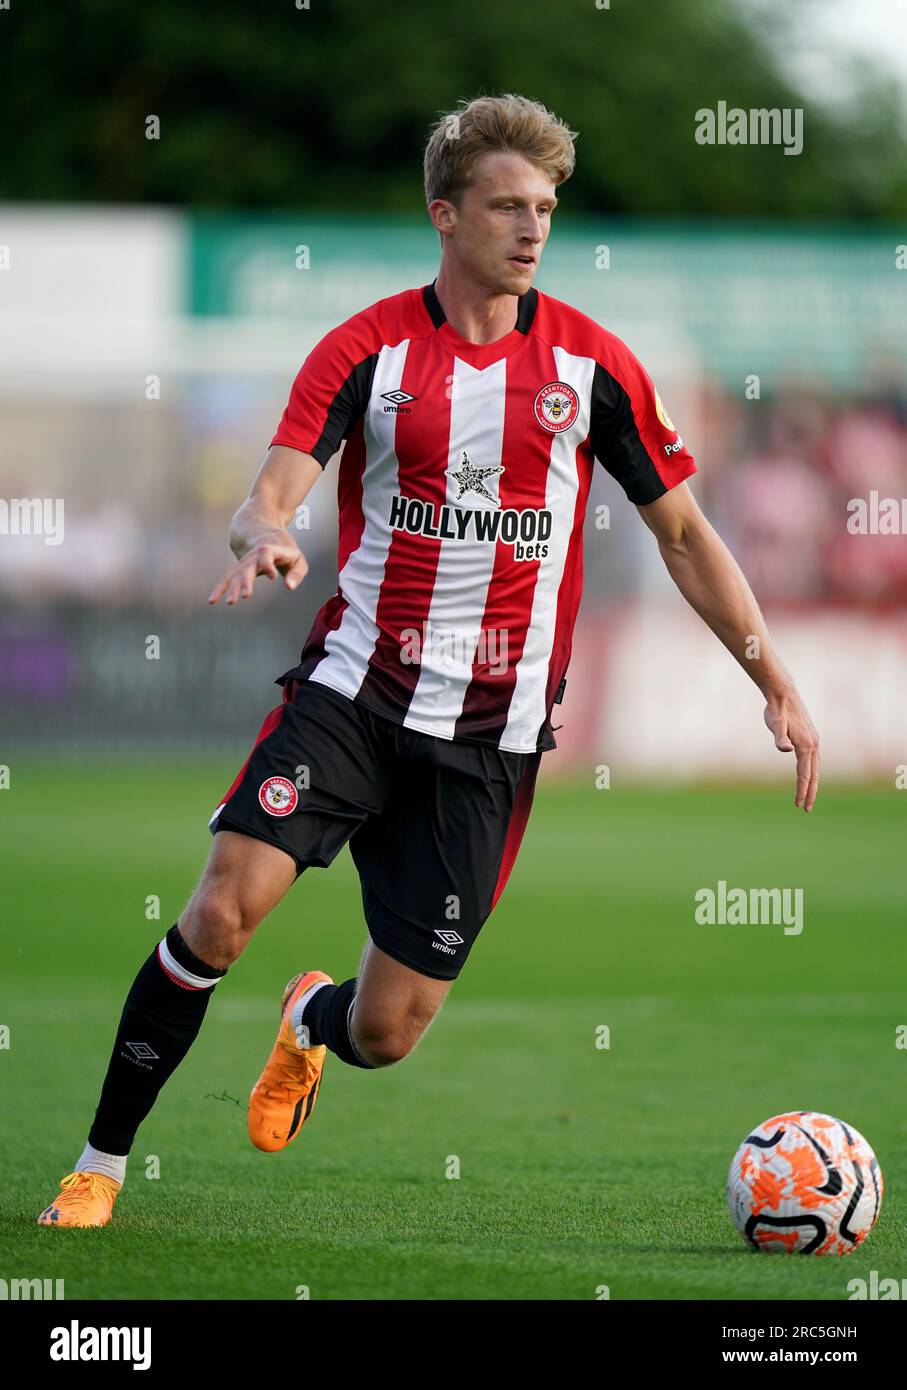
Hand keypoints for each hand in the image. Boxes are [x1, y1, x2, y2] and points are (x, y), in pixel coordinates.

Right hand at [208, 532, 308, 605]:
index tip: (273, 577)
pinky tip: (211, 601)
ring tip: (230, 603)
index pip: (265, 555)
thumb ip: (296, 574)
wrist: (262, 532)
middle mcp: (254, 556)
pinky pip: (227, 579)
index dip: (268, 565)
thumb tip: (289, 587)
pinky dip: (219, 589)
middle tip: (245, 595)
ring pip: (236, 575)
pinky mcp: (238, 570)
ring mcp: (244, 562)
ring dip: (232, 588)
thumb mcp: (298, 559)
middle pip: (248, 567)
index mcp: (269, 549)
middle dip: (246, 581)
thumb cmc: (285, 549)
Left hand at [763, 689, 819, 811]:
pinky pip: (813, 761)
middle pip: (813, 775)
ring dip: (812, 784)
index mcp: (806, 745)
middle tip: (805, 809)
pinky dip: (812, 772)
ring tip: (807, 797)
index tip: (798, 804)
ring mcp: (813, 741)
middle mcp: (813, 745)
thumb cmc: (777, 711)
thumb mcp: (775, 724)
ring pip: (815, 768)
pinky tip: (807, 777)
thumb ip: (780, 738)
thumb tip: (785, 749)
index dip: (801, 790)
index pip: (804, 774)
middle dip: (810, 792)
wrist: (784, 695)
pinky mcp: (810, 738)